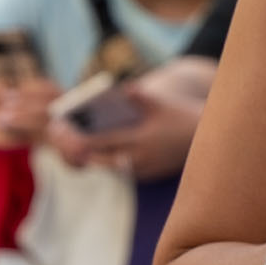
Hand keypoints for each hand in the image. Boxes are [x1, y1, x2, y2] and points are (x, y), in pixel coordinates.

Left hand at [51, 90, 205, 178]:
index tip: (60, 129)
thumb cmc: (180, 117)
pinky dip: (101, 159)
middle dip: (75, 149)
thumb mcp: (161, 103)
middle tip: (57, 135)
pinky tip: (86, 147)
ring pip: (105, 167)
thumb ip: (140, 95)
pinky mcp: (145, 177)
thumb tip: (122, 88)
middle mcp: (138, 161)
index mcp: (140, 141)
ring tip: (66, 140)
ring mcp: (142, 172)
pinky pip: (116, 170)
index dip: (77, 138)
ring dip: (87, 155)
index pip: (100, 144)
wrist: (208, 142)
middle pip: (96, 160)